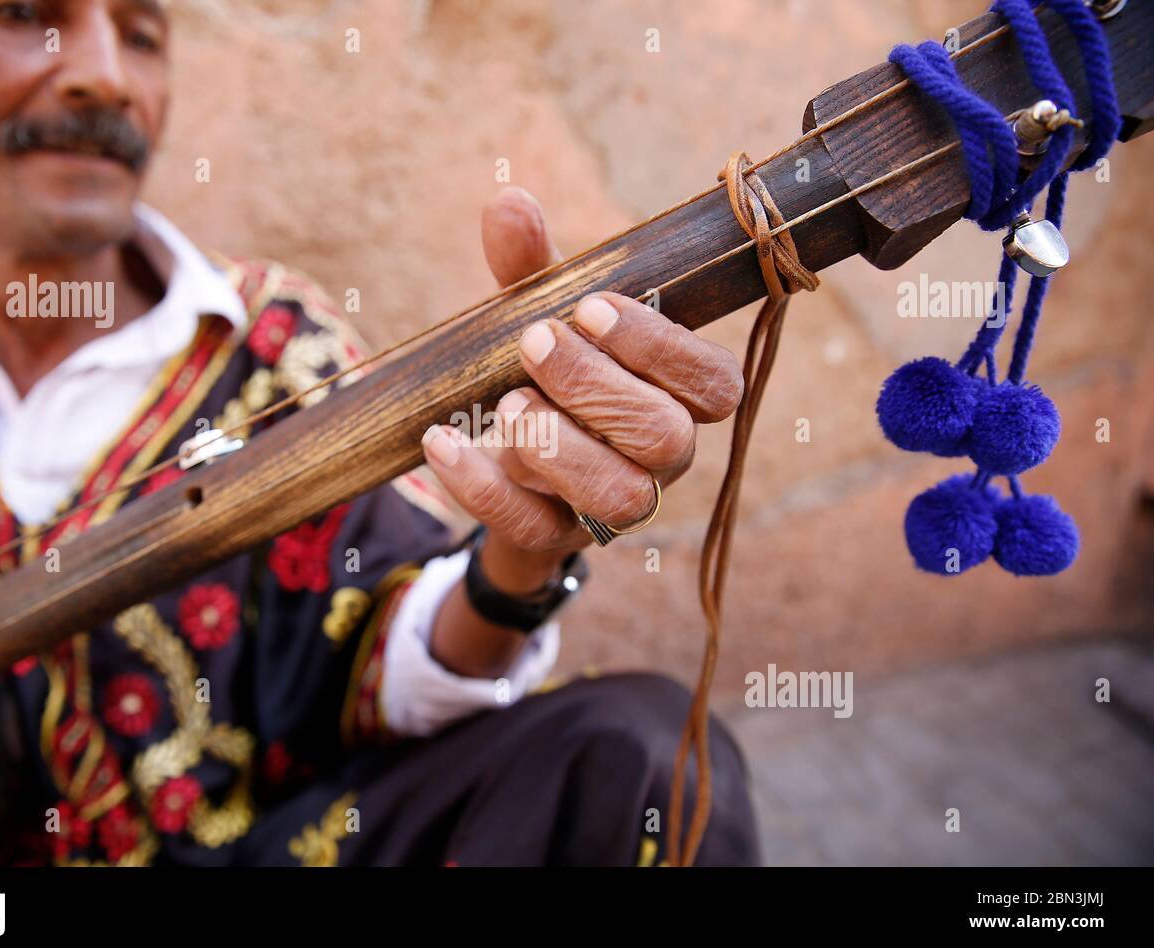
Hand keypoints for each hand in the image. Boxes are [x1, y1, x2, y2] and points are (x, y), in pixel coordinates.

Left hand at [420, 187, 743, 593]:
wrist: (501, 455)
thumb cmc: (546, 372)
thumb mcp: (540, 311)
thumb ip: (532, 266)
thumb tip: (508, 201)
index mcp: (679, 396)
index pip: (716, 385)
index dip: (663, 348)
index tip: (591, 307)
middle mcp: (661, 458)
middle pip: (665, 438)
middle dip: (599, 387)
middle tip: (534, 341)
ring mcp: (610, 505)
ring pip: (620, 499)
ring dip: (559, 447)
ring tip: (508, 403)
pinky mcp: (553, 537)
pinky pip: (532, 530)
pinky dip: (482, 487)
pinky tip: (440, 441)